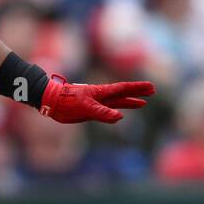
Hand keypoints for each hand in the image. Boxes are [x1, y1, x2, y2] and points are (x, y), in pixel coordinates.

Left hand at [39, 77, 153, 123]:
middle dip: (138, 93)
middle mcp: (102, 97)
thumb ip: (102, 113)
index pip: (124, 89)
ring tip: (142, 103)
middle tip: (152, 91)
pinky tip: (119, 115)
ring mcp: (96, 103)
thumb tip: (119, 117)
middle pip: (124, 94)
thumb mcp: (86, 107)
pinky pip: (106, 112)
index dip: (137, 88)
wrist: (52, 102)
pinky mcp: (90, 111)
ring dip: (129, 102)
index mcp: (102, 92)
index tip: (151, 86)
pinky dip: (115, 113)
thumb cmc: (67, 101)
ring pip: (117, 103)